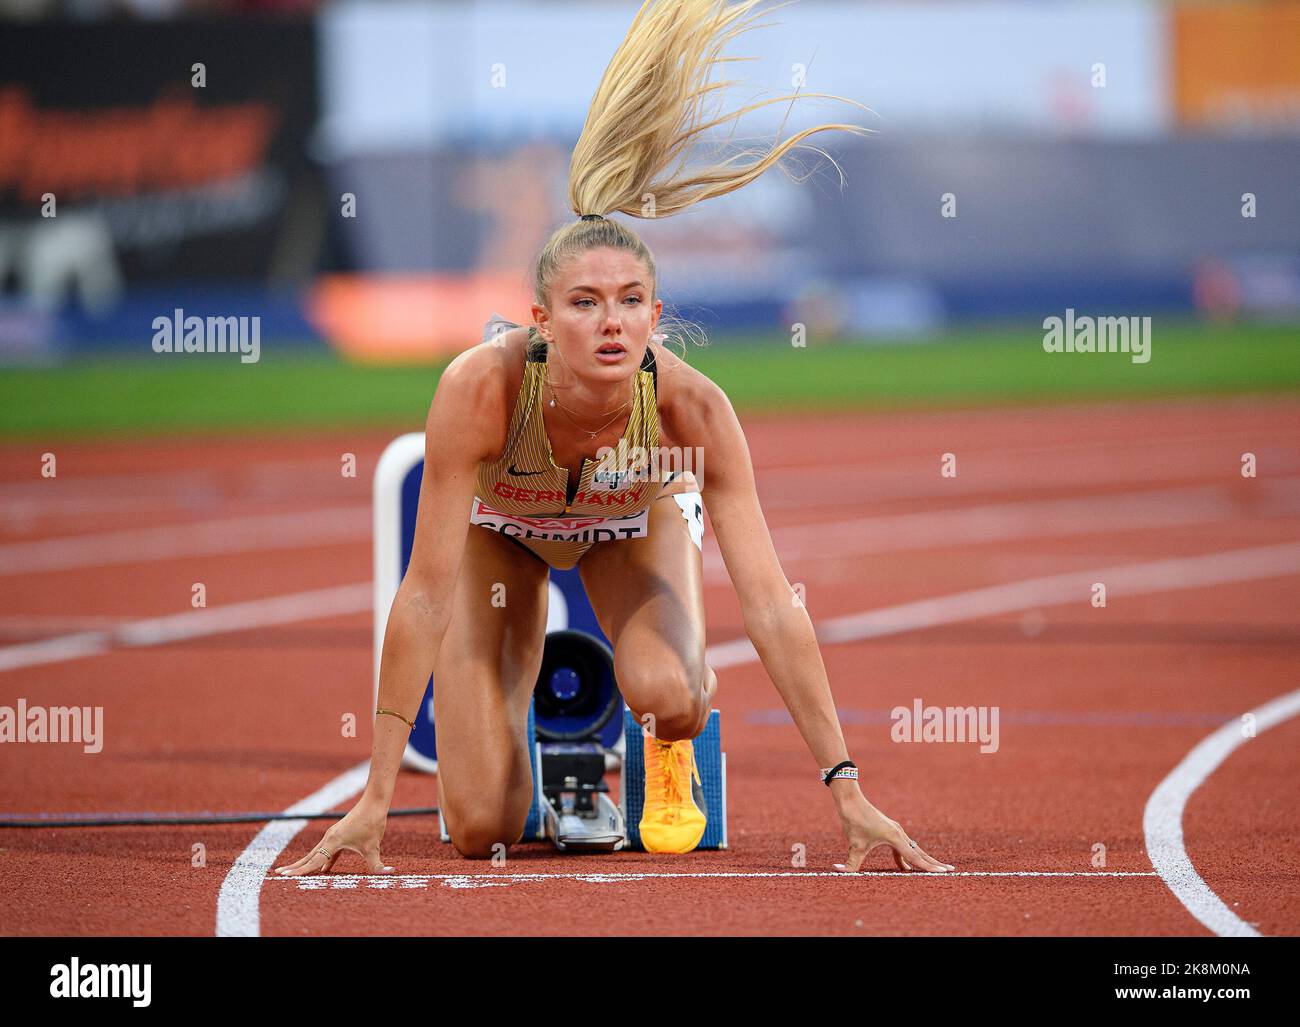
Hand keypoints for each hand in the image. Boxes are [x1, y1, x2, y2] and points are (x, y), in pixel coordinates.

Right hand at [274, 797, 392, 876]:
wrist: (374, 802)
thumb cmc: (372, 822)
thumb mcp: (374, 847)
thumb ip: (377, 865)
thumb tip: (388, 873)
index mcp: (333, 841)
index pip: (314, 861)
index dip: (301, 870)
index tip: (286, 876)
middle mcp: (329, 838)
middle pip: (309, 856)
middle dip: (295, 866)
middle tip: (279, 874)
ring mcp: (333, 836)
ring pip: (316, 853)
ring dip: (306, 862)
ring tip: (293, 871)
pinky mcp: (340, 835)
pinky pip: (328, 851)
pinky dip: (323, 860)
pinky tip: (324, 869)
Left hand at [831, 787, 953, 873]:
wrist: (851, 800)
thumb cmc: (854, 821)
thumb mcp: (853, 845)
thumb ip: (850, 864)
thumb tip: (840, 872)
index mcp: (895, 837)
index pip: (914, 856)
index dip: (928, 866)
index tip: (942, 872)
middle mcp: (899, 833)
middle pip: (919, 852)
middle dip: (933, 863)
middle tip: (950, 870)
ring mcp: (895, 831)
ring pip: (912, 849)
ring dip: (922, 860)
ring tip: (935, 869)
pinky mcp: (889, 830)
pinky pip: (902, 846)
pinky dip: (906, 857)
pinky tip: (904, 867)